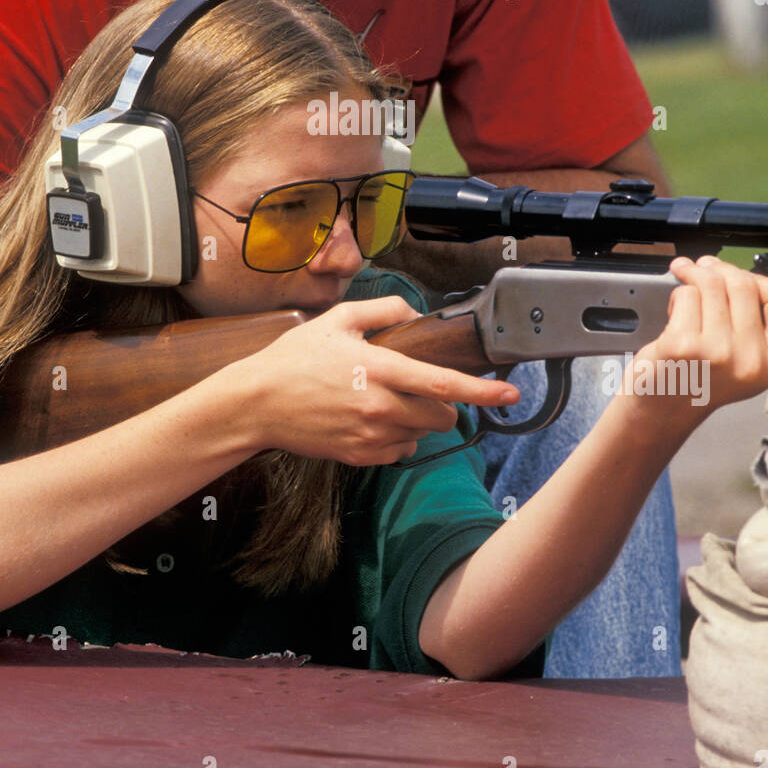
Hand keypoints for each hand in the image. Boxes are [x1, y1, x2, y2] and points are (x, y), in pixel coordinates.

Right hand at [233, 296, 518, 465]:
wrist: (256, 403)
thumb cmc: (294, 359)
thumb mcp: (337, 319)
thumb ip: (383, 309)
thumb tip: (414, 312)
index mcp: (380, 369)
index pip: (444, 384)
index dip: (483, 391)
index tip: (511, 393)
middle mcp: (380, 407)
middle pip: (441, 416)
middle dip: (444, 405)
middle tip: (422, 389)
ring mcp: (369, 436)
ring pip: (421, 435)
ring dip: (419, 421)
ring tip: (387, 401)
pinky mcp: (358, 457)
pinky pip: (398, 451)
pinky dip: (397, 438)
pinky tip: (372, 420)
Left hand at [621, 256, 767, 421]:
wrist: (664, 409)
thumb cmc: (700, 379)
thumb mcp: (745, 358)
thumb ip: (753, 321)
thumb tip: (736, 270)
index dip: (760, 278)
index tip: (739, 273)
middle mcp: (751, 359)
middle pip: (743, 284)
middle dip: (718, 269)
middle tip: (701, 267)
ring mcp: (718, 352)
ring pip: (711, 285)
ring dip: (693, 279)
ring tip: (685, 288)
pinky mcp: (684, 345)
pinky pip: (686, 295)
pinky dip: (676, 297)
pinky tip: (674, 314)